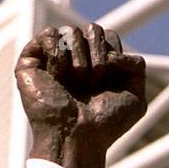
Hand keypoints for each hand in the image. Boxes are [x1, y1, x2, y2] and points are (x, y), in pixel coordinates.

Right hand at [15, 23, 145, 158]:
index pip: (108, 35)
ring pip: (72, 32)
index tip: (108, 84)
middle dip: (98, 61)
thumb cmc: (105, 124)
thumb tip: (113, 50)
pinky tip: (56, 79)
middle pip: (93, 30)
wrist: (78, 138)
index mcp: (98, 63)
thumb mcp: (136, 98)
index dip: (112, 58)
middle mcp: (76, 57)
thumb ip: (136, 66)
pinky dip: (58, 57)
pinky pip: (49, 34)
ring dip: (79, 65)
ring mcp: (53, 57)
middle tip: (90, 88)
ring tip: (73, 88)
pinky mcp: (32, 59)